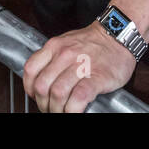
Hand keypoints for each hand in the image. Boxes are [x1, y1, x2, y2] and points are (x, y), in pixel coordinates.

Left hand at [22, 23, 136, 112]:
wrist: (119, 35)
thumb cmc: (94, 42)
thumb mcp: (66, 42)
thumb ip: (52, 58)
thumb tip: (41, 79)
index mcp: (54, 46)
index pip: (30, 70)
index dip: (29, 88)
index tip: (36, 96)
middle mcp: (64, 55)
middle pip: (42, 86)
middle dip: (43, 104)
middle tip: (50, 109)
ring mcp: (80, 66)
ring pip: (57, 94)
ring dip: (57, 110)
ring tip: (63, 113)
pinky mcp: (97, 78)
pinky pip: (78, 98)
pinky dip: (73, 110)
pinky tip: (74, 112)